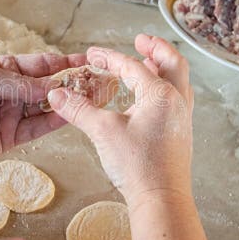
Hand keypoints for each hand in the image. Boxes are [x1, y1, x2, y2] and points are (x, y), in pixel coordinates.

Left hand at [0, 53, 86, 167]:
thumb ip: (22, 84)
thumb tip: (52, 87)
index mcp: (5, 69)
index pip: (41, 65)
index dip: (64, 63)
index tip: (87, 61)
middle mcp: (12, 91)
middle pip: (48, 87)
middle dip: (71, 84)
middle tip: (98, 81)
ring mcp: (12, 114)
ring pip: (46, 108)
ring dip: (68, 103)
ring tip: (93, 97)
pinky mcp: (10, 137)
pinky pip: (37, 128)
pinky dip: (54, 121)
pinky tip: (71, 113)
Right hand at [46, 34, 193, 205]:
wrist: (161, 199)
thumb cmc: (138, 166)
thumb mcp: (102, 131)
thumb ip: (79, 109)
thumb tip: (57, 94)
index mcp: (161, 95)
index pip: (132, 67)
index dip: (110, 58)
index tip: (93, 54)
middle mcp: (177, 101)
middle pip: (173, 63)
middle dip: (156, 48)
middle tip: (141, 40)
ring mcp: (181, 117)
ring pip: (178, 81)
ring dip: (163, 67)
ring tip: (148, 62)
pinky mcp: (179, 132)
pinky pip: (176, 99)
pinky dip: (164, 87)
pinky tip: (149, 98)